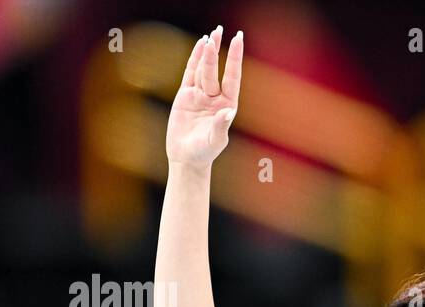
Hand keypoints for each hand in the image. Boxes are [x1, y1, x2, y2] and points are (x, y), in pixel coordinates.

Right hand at [166, 25, 242, 168]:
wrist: (187, 158)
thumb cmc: (205, 152)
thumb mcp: (215, 140)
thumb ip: (221, 126)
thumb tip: (228, 112)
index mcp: (227, 106)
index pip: (232, 77)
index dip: (235, 58)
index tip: (238, 39)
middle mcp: (216, 98)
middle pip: (216, 70)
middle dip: (217, 51)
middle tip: (218, 31)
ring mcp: (201, 95)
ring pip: (203, 70)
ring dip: (206, 52)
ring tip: (211, 34)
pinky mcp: (185, 96)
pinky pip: (190, 74)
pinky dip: (194, 60)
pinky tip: (199, 46)